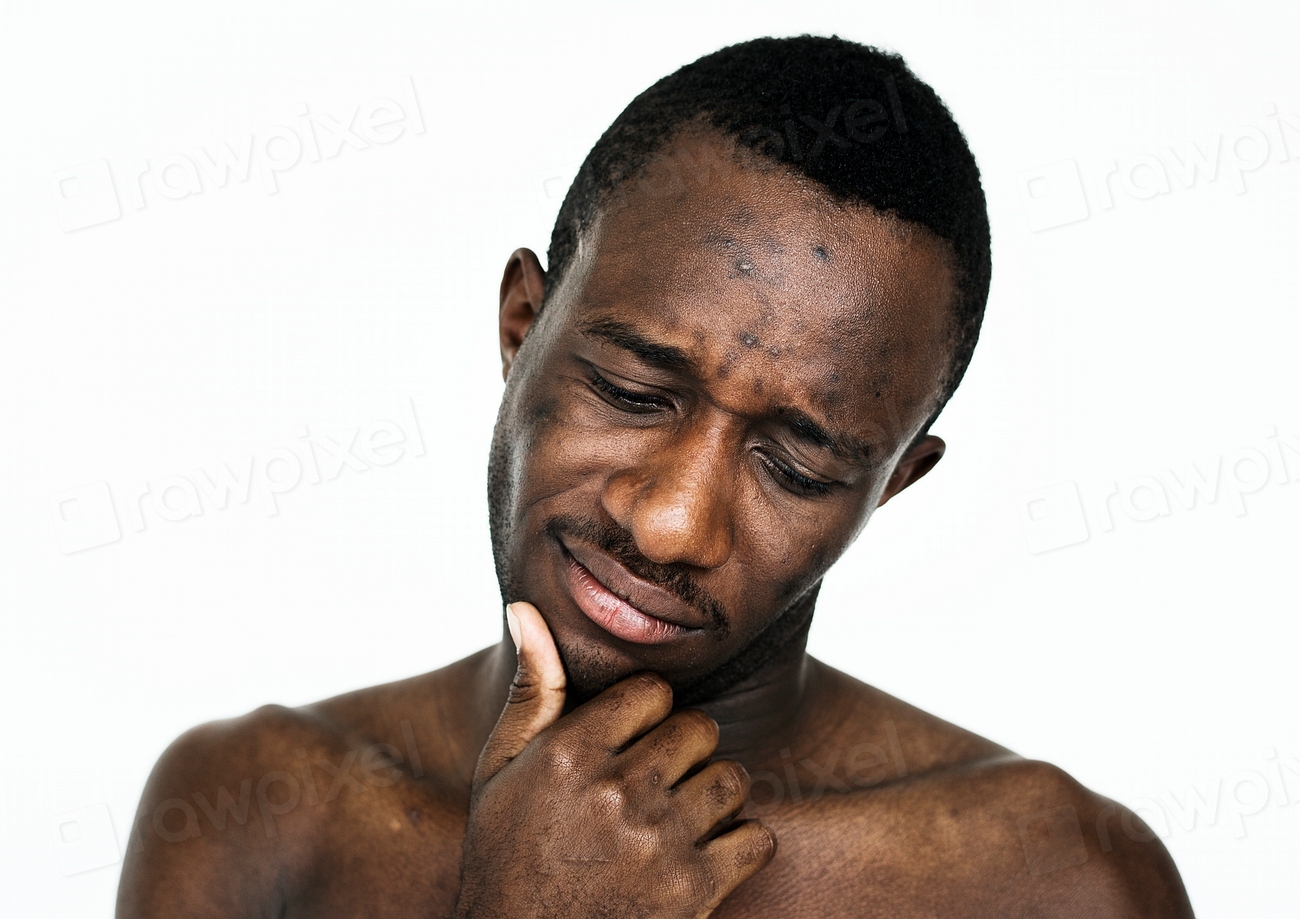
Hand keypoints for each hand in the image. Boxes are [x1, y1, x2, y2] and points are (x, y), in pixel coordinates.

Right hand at [452, 601, 776, 918]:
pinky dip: (742, 846)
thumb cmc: (508, 858)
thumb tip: (524, 607)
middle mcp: (616, 791)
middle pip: (698, 730)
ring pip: (732, 778)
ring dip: (716, 795)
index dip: (647, 716)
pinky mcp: (695, 891)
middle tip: (658, 784)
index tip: (632, 743)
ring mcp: (659, 842)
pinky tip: (707, 856)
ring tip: (683, 818)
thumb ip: (531, 689)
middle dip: (685, 752)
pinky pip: (757, 839)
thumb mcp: (500, 771)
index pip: (653, 692)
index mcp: (569, 754)